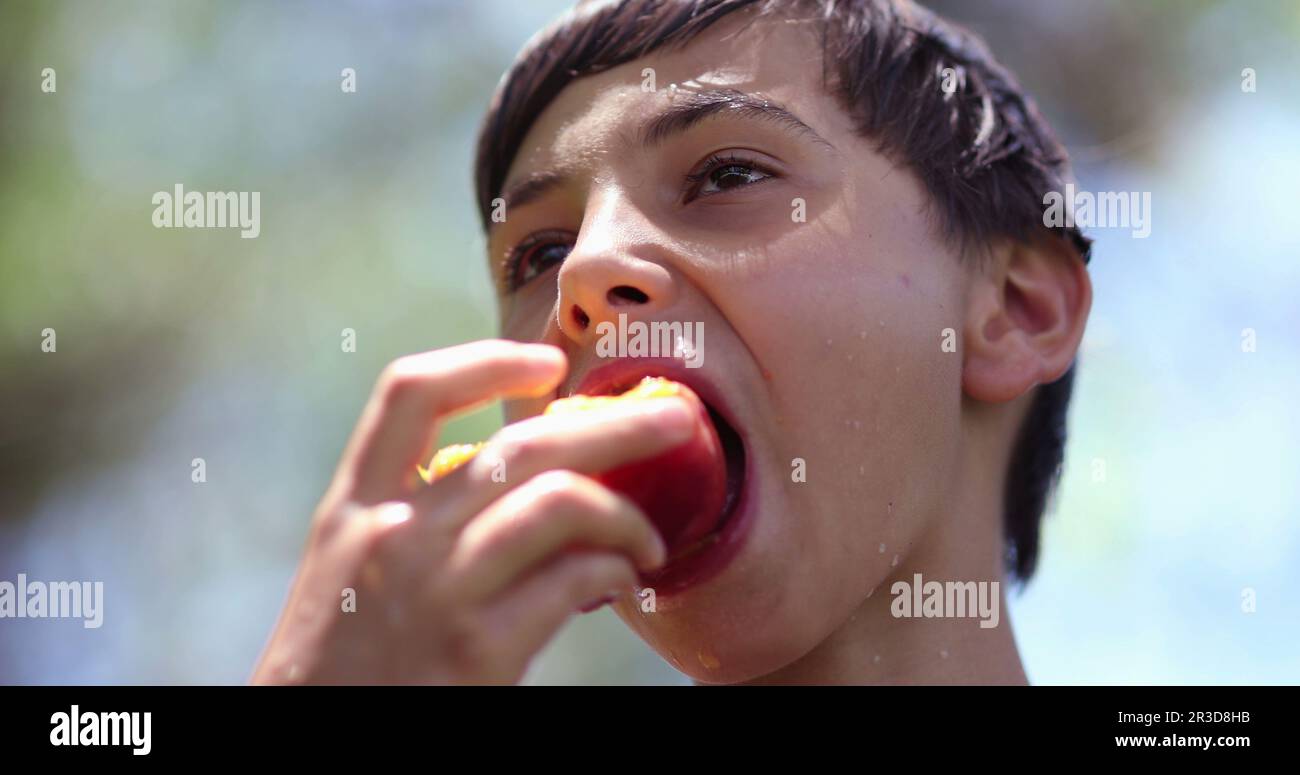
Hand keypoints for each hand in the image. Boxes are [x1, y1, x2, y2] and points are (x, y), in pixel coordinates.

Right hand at [251, 340, 693, 683]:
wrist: (305, 748)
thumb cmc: (340, 664)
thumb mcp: (347, 570)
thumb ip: (407, 516)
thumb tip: (518, 474)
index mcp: (353, 507)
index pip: (412, 391)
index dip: (488, 361)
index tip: (548, 362)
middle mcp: (393, 534)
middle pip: (522, 444)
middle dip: (617, 423)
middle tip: (677, 417)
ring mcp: (438, 590)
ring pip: (560, 502)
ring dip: (627, 515)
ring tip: (648, 538)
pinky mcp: (478, 649)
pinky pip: (575, 579)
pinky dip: (616, 571)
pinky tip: (624, 582)